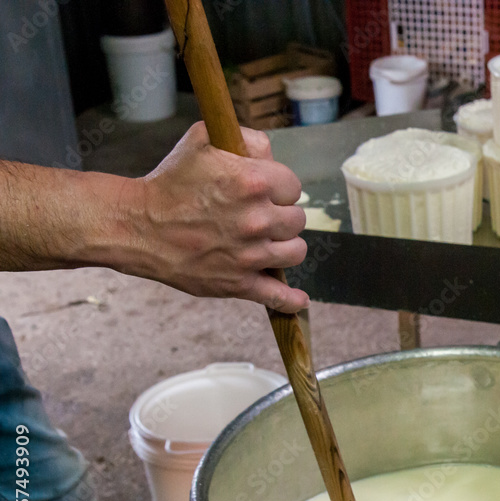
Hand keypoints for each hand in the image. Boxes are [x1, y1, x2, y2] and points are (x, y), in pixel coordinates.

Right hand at [125, 122, 308, 312]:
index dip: (278, 188)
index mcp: (253, 182)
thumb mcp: (203, 140)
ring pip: (296, 252)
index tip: (263, 192)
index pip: (293, 187)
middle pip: (297, 220)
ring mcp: (250, 255)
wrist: (136, 226)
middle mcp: (257, 220)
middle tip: (257, 216)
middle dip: (280, 215)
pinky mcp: (238, 283)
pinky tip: (299, 300)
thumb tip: (272, 155)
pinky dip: (291, 300)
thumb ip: (247, 139)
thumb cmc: (169, 181)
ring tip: (266, 242)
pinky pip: (278, 296)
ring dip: (284, 246)